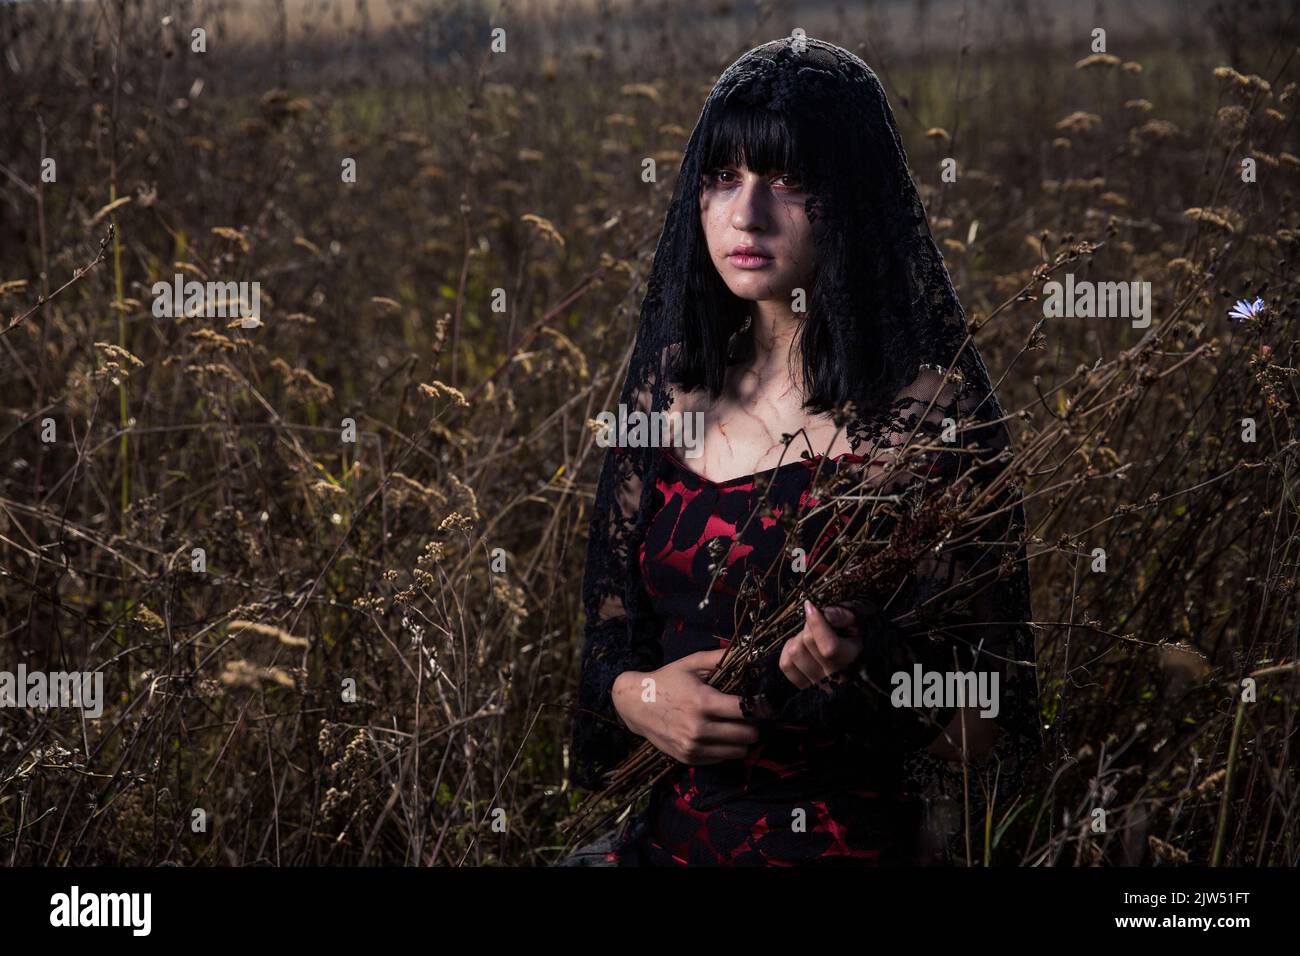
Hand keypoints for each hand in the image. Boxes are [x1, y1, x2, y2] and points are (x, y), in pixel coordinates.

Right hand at [612, 648, 758, 765]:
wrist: (635, 704)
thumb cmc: (667, 681)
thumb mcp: (691, 664)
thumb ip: (720, 658)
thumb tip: (749, 650)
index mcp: (702, 702)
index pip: (745, 710)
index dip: (760, 707)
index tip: (765, 704)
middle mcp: (699, 728)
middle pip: (747, 735)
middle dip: (753, 725)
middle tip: (750, 717)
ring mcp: (693, 746)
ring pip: (738, 751)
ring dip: (742, 740)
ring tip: (736, 727)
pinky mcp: (688, 758)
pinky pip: (721, 759)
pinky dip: (725, 749)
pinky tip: (719, 735)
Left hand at [777, 601, 863, 691]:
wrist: (857, 667)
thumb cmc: (856, 642)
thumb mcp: (859, 626)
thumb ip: (845, 617)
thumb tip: (827, 613)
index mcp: (851, 662)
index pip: (829, 647)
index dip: (816, 623)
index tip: (810, 606)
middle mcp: (833, 678)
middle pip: (807, 644)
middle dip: (808, 626)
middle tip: (815, 621)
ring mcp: (817, 684)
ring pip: (794, 653)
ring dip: (798, 638)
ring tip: (810, 636)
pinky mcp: (803, 686)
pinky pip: (786, 664)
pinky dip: (789, 651)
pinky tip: (801, 646)